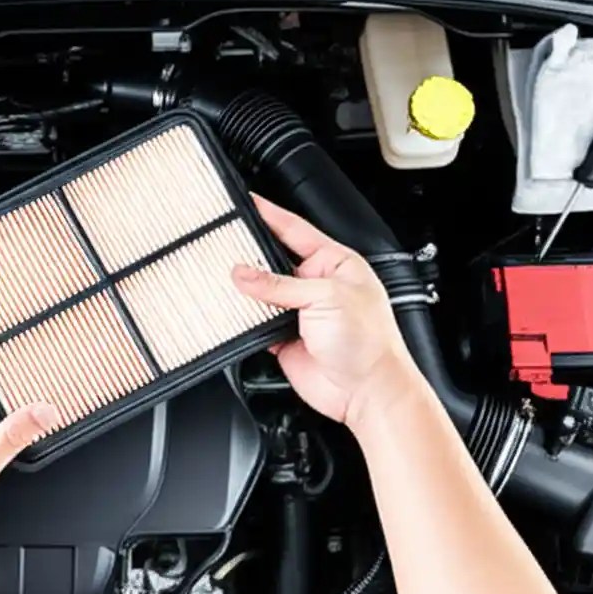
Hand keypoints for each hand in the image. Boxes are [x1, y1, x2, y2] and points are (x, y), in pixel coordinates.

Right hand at [231, 195, 422, 429]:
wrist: (368, 391)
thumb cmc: (370, 342)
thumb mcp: (325, 298)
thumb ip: (280, 285)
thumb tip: (244, 273)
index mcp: (335, 263)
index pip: (295, 230)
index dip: (270, 215)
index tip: (247, 202)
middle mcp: (317, 285)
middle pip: (273, 262)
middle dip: (250, 256)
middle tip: (224, 244)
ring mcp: (300, 312)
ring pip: (262, 294)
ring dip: (245, 291)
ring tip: (222, 280)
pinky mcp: (285, 338)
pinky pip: (256, 323)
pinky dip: (243, 320)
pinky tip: (233, 313)